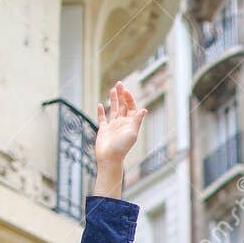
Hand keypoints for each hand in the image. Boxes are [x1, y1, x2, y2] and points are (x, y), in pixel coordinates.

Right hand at [91, 81, 145, 195]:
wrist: (109, 158)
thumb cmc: (122, 147)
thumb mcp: (132, 133)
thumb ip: (137, 121)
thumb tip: (144, 109)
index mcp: (130, 124)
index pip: (132, 108)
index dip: (130, 98)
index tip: (126, 91)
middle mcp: (122, 124)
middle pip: (123, 106)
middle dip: (122, 95)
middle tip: (119, 83)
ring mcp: (112, 126)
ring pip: (113, 110)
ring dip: (113, 100)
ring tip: (112, 89)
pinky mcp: (103, 130)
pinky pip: (102, 119)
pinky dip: (101, 112)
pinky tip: (100, 105)